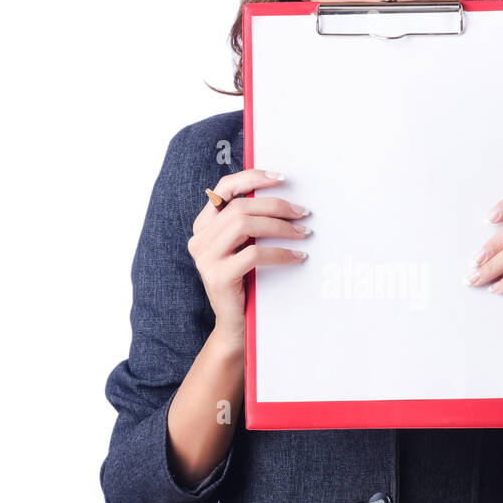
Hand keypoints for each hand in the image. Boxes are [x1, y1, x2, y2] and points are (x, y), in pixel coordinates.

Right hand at [187, 169, 310, 350]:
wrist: (235, 324)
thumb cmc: (245, 282)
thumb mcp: (243, 247)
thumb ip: (250, 224)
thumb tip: (284, 199)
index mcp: (204, 226)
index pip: (224, 188)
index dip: (252, 178)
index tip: (281, 179)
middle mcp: (199, 238)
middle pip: (240, 207)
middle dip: (276, 206)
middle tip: (303, 213)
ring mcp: (205, 257)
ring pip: (245, 225)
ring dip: (280, 227)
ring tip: (302, 233)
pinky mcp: (217, 275)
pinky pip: (253, 254)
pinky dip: (280, 253)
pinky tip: (298, 256)